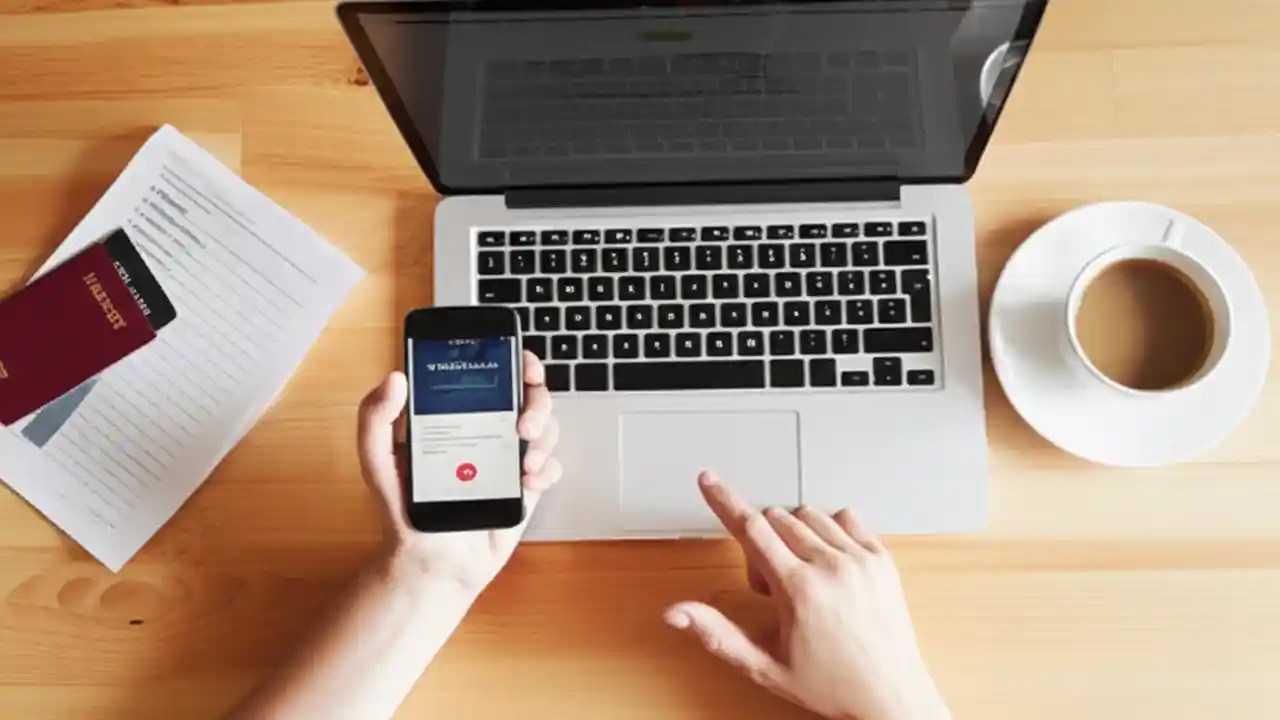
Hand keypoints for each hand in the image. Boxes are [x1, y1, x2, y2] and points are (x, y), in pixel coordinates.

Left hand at [357, 351, 561, 596]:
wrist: (429, 562)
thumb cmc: (403, 509)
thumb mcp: (378, 460)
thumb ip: (375, 418)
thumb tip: (395, 378)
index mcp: (462, 416)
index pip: (495, 375)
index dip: (515, 361)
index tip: (520, 363)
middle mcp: (490, 431)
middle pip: (532, 397)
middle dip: (538, 402)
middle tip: (522, 424)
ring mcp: (511, 459)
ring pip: (548, 429)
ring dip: (545, 437)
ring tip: (523, 463)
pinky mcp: (526, 489)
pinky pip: (552, 467)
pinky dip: (548, 469)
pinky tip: (528, 481)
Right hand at [664, 473, 949, 719]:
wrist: (890, 696)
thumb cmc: (832, 685)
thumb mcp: (765, 666)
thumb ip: (717, 634)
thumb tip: (678, 615)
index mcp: (798, 590)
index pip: (750, 529)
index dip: (724, 501)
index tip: (710, 481)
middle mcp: (831, 567)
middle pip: (776, 521)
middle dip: (763, 545)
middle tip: (774, 588)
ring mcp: (860, 559)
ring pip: (808, 514)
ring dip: (794, 535)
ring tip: (804, 578)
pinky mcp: (881, 558)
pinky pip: (846, 516)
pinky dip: (829, 530)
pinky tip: (828, 562)